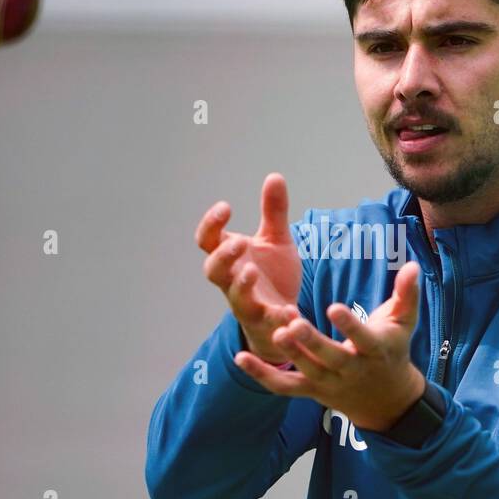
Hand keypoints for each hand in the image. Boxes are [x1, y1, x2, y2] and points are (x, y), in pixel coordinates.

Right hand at [196, 173, 301, 364]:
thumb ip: (274, 212)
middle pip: (213, 269)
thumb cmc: (273, 275)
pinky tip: (290, 313)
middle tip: (238, 241)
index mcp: (231, 257)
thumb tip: (274, 175)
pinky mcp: (266, 323)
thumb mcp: (276, 240)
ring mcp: (247, 303)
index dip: (211, 224)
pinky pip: (267, 322)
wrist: (286, 315)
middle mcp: (232, 280)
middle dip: (222, 255)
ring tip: (251, 271)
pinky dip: (277, 318)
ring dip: (241, 284)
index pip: (208, 240)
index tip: (225, 207)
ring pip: (235, 297)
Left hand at [233, 261, 427, 431]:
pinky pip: (283, 387)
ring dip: (287, 353)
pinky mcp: (310, 391)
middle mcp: (350, 370)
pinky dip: (261, 374)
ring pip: (305, 371)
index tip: (333, 307)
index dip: (349, 325)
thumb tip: (413, 264)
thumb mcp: (404, 324)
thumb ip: (406, 294)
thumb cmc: (392, 351)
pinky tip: (240, 357)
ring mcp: (328, 383)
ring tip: (272, 330)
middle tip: (292, 323)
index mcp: (374, 351)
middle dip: (310, 342)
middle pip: (327, 357)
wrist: (386, 401)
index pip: (362, 338)